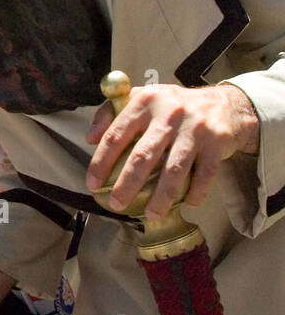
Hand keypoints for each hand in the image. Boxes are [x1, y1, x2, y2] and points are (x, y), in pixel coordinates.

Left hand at [86, 82, 259, 221]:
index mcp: (146, 101)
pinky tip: (186, 204)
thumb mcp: (142, 99)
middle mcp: (170, 113)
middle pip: (143, 155)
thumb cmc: (174, 107)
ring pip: (174, 170)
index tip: (93, 184)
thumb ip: (111, 113)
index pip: (116, 134)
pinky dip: (195, 193)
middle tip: (116, 204)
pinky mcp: (217, 142)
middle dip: (127, 185)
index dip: (101, 162)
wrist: (224, 104)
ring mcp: (195, 128)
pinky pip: (204, 175)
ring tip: (151, 215)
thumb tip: (90, 138)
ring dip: (161, 198)